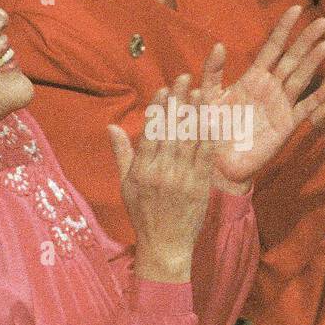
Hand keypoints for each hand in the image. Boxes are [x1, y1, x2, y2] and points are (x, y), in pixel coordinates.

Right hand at [109, 75, 214, 283]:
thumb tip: (112, 126)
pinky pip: (205, 157)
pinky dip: (209, 137)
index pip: (151, 132)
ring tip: (200, 91)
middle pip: (171, 130)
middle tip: (184, 78)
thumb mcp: (126, 185)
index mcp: (142, 171)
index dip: (158, 108)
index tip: (164, 88)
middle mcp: (161, 172)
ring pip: (189, 140)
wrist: (165, 246)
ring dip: (195, 113)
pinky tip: (213, 120)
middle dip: (178, 102)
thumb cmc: (143, 215)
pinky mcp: (199, 186)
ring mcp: (182, 179)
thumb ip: (122, 153)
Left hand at [197, 7, 324, 184]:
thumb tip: (219, 44)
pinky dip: (318, 99)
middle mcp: (270, 88)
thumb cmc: (210, 129)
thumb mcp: (207, 96)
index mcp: (252, 78)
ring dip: (314, 62)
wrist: (217, 162)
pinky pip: (305, 109)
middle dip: (306, 39)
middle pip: (292, 58)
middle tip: (323, 20)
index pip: (272, 47)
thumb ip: (212, 72)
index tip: (295, 8)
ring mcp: (280, 106)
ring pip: (300, 78)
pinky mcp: (286, 126)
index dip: (283, 28)